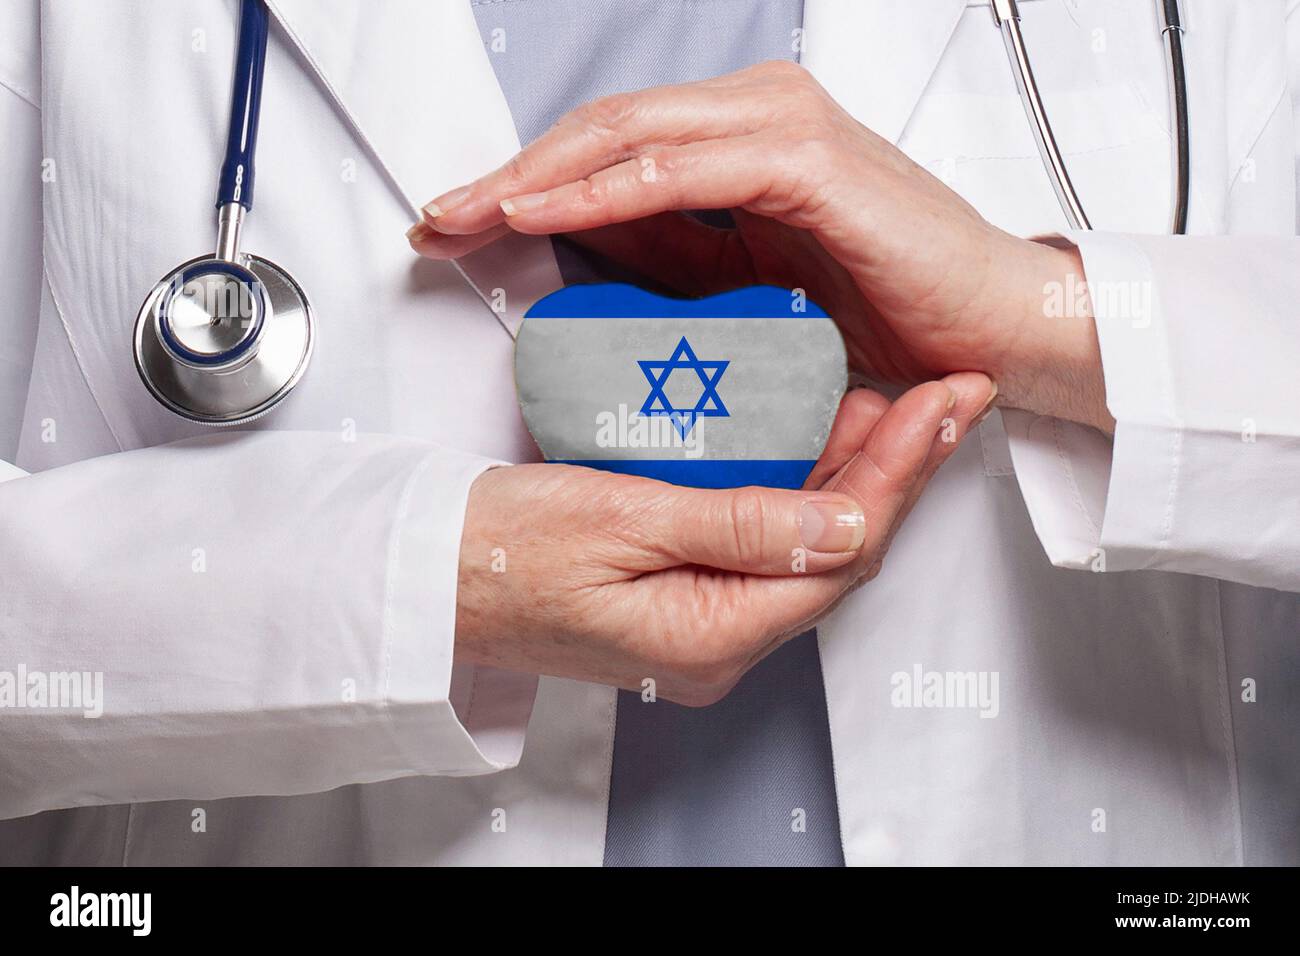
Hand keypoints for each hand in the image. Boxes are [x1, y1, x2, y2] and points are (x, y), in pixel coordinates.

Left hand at [410, 61, 1112, 431]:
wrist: (994, 329)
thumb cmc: (892, 310)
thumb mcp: (751, 289)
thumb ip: (676, 259)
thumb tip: (588, 253)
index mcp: (743, 141)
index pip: (610, 147)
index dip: (527, 182)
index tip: (462, 225)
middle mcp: (756, 118)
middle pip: (603, 131)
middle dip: (510, 177)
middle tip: (440, 221)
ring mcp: (780, 129)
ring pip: (628, 136)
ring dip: (538, 178)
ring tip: (469, 218)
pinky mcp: (805, 162)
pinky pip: (681, 171)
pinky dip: (606, 191)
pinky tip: (546, 215)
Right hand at [455, 373, 992, 704]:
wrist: (428, 576)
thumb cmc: (497, 551)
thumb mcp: (618, 521)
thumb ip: (740, 525)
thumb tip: (847, 521)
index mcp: (710, 635)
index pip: (841, 552)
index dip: (900, 473)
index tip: (937, 406)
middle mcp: (718, 645)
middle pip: (839, 555)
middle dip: (896, 471)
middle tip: (940, 398)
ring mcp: (702, 627)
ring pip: (807, 548)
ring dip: (851, 475)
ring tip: (893, 406)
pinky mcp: (685, 601)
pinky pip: (764, 546)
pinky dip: (795, 490)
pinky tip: (812, 441)